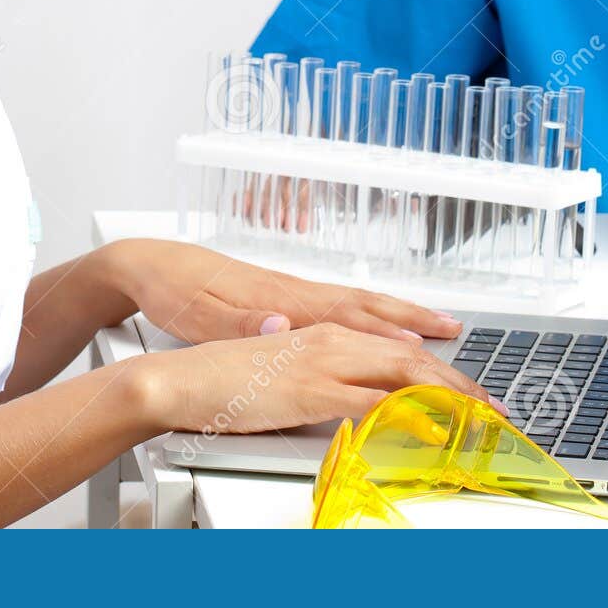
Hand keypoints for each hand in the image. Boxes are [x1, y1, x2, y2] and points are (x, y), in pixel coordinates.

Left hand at [107, 238, 463, 344]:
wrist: (151, 263)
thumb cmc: (176, 291)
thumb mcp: (201, 315)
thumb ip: (243, 323)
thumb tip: (281, 326)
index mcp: (281, 299)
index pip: (346, 316)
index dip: (386, 331)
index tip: (423, 343)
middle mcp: (295, 292)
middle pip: (367, 306)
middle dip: (413, 318)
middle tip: (455, 330)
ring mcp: (295, 291)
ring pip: (360, 302)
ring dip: (402, 314)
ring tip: (439, 323)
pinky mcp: (287, 295)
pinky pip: (345, 304)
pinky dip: (375, 312)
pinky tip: (385, 323)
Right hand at [129, 322, 497, 434]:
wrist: (179, 377)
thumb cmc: (223, 378)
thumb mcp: (283, 374)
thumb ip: (322, 380)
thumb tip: (357, 397)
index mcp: (327, 332)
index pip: (399, 347)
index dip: (442, 367)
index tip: (473, 389)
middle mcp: (332, 340)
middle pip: (413, 357)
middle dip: (461, 382)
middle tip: (496, 407)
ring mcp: (324, 363)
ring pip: (404, 371)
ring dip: (449, 393)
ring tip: (482, 414)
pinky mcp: (311, 390)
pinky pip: (372, 400)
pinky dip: (408, 410)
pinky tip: (433, 422)